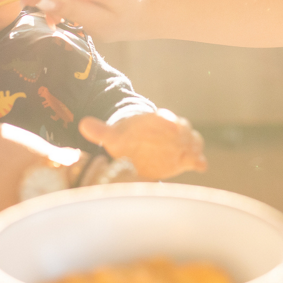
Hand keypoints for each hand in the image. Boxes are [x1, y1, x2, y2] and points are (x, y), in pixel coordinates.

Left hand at [78, 110, 206, 179]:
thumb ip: (100, 131)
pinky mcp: (184, 157)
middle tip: (183, 142)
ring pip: (192, 140)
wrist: (138, 145)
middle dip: (183, 134)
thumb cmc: (127, 138)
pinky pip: (195, 157)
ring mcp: (179, 143)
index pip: (163, 117)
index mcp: (154, 120)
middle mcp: (170, 130)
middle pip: (182, 128)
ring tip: (193, 154)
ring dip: (193, 146)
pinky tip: (200, 165)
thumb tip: (82, 124)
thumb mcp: (113, 136)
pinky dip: (199, 160)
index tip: (169, 122)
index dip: (167, 120)